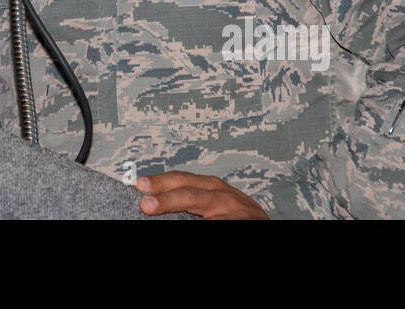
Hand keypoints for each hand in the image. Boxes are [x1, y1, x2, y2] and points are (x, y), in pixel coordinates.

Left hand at [136, 172, 268, 219]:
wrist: (265, 224)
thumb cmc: (236, 216)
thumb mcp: (214, 202)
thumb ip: (190, 200)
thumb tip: (154, 201)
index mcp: (211, 186)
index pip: (182, 181)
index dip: (160, 182)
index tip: (139, 185)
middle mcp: (222, 195)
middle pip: (189, 192)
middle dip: (166, 197)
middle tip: (145, 203)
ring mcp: (235, 210)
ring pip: (202, 203)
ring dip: (178, 204)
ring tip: (156, 207)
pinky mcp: (244, 222)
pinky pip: (221, 221)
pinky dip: (211, 220)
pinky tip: (200, 221)